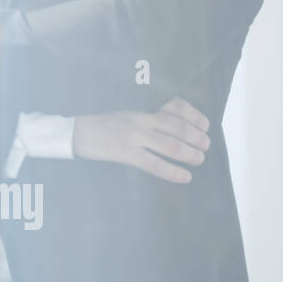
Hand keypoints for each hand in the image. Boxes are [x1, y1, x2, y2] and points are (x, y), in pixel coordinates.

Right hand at [72, 96, 210, 183]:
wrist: (77, 131)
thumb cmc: (105, 121)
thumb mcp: (128, 109)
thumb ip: (149, 113)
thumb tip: (180, 127)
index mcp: (142, 104)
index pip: (176, 106)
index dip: (195, 116)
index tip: (205, 126)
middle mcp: (141, 118)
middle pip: (178, 127)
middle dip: (197, 138)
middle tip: (205, 146)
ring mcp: (134, 136)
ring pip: (171, 146)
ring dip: (190, 154)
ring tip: (199, 159)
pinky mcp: (126, 153)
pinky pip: (155, 165)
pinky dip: (173, 171)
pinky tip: (185, 177)